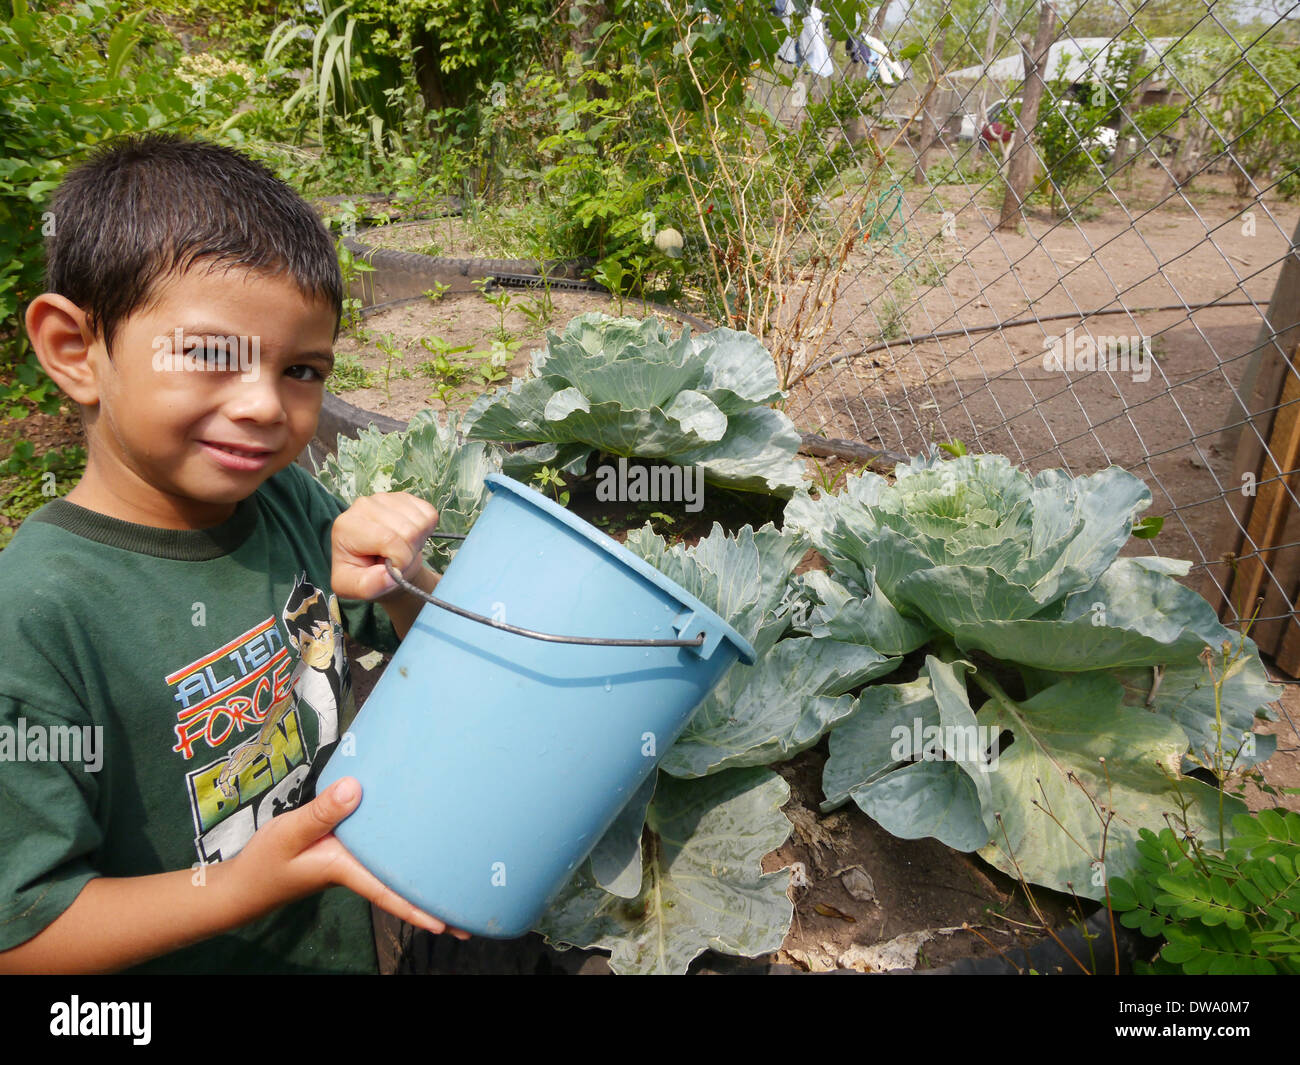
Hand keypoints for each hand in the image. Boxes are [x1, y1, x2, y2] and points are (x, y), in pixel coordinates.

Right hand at [233, 776, 470, 939]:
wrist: (245, 883)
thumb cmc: (265, 862)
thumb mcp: (289, 834)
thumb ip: (320, 812)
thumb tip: (356, 788)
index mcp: (346, 870)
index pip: (388, 893)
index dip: (417, 907)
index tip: (446, 922)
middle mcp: (357, 870)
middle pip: (402, 887)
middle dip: (434, 901)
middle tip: (473, 911)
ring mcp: (354, 865)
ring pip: (395, 873)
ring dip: (423, 878)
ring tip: (460, 881)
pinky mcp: (347, 855)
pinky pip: (382, 857)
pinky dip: (401, 857)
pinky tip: (416, 848)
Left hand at [332, 492, 439, 601]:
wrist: (376, 565)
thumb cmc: (363, 574)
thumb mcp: (353, 588)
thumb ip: (368, 586)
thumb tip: (390, 574)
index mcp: (347, 526)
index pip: (388, 540)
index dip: (399, 560)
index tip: (391, 569)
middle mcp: (364, 505)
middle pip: (408, 531)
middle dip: (409, 553)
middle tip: (395, 560)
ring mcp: (385, 498)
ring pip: (420, 522)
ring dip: (417, 542)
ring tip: (401, 549)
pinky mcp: (403, 497)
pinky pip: (429, 513)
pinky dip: (426, 530)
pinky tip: (410, 537)